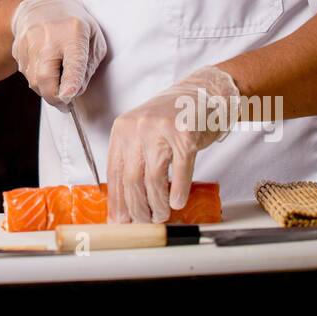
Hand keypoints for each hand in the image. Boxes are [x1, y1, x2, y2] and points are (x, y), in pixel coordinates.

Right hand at [9, 0, 107, 109]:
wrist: (41, 5)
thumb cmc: (73, 24)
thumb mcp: (93, 38)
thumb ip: (89, 66)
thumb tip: (76, 91)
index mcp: (73, 32)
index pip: (71, 63)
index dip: (70, 83)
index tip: (69, 97)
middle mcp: (48, 37)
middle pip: (44, 78)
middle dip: (55, 98)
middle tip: (65, 104)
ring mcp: (29, 43)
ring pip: (34, 81)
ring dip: (47, 89)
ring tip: (58, 80)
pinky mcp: (18, 50)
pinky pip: (27, 75)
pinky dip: (37, 79)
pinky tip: (46, 67)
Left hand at [107, 64, 239, 222]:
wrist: (202, 94)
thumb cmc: (172, 118)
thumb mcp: (143, 133)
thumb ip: (133, 161)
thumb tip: (125, 204)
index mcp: (122, 129)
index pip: (114, 172)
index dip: (117, 200)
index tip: (120, 220)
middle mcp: (137, 128)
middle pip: (131, 178)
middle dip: (137, 207)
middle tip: (144, 221)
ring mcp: (161, 130)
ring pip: (154, 178)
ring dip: (158, 204)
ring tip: (162, 215)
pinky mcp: (185, 135)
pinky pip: (180, 171)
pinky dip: (178, 191)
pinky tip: (178, 202)